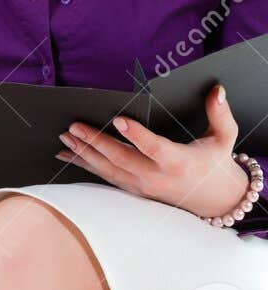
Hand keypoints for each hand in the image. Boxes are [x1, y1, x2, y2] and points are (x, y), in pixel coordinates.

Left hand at [55, 84, 249, 219]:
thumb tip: (217, 89)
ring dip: (84, 152)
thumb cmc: (215, 162)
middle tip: (74, 126)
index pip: (155, 148)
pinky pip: (105, 177)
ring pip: (108, 169)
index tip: (119, 120)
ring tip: (65, 136)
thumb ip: (219, 114)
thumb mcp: (223, 139)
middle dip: (96, 142)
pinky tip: (66, 153)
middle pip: (122, 159)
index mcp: (179, 162)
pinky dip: (84, 165)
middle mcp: (158, 177)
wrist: (214, 199)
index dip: (137, 135)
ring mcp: (143, 186)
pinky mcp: (133, 190)